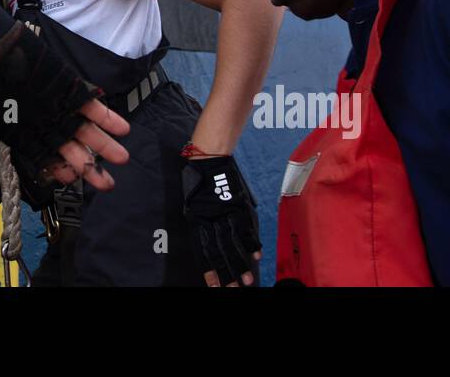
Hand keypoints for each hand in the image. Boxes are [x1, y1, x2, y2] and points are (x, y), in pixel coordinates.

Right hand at [0, 0, 128, 190]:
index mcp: (17, 133)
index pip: (43, 158)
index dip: (58, 170)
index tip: (71, 181)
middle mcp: (39, 121)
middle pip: (68, 149)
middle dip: (88, 166)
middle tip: (107, 184)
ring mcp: (52, 102)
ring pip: (82, 128)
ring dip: (103, 143)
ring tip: (121, 158)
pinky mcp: (62, 83)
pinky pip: (87, 102)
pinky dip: (104, 115)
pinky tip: (121, 127)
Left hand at [181, 155, 260, 286]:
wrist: (208, 159)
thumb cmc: (197, 182)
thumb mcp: (193, 205)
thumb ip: (201, 225)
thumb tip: (208, 246)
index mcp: (197, 221)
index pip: (203, 251)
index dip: (208, 270)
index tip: (213, 285)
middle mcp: (211, 220)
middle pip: (220, 251)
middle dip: (227, 273)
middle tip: (232, 289)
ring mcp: (226, 214)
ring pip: (235, 243)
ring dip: (241, 263)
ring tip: (246, 280)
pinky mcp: (239, 206)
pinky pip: (247, 228)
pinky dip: (253, 242)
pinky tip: (256, 256)